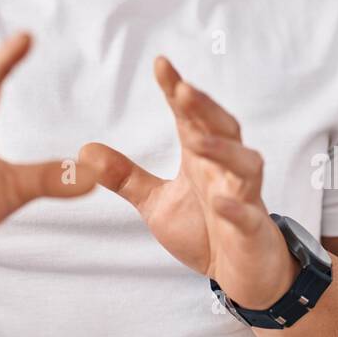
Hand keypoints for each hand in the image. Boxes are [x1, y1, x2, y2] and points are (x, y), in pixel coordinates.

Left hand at [80, 56, 296, 309]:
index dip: (177, 89)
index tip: (161, 64)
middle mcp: (226, 170)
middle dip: (205, 108)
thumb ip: (125, 177)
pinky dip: (236, 206)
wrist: (243, 272)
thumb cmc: (206, 230)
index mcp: (202, 158)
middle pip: (223, 129)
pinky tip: (222, 202)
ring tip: (196, 140)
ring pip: (245, 164)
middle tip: (182, 89)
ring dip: (222, 150)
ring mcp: (244, 197)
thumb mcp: (156, 203)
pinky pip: (248, 214)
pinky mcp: (252, 229)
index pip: (190, 116)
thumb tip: (85, 151)